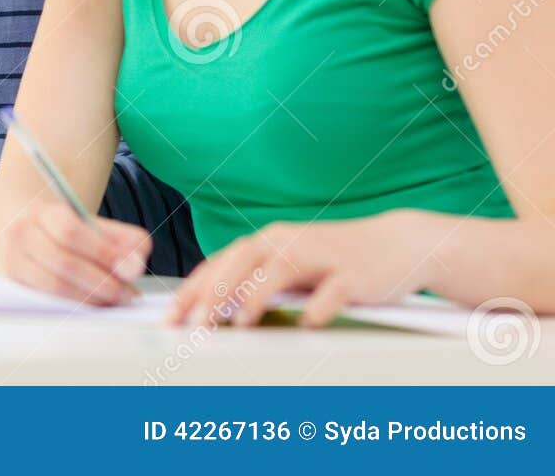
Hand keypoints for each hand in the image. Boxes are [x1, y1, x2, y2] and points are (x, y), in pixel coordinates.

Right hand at [0, 201, 149, 305]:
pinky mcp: (13, 285)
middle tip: (129, 295)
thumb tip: (134, 267)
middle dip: (102, 283)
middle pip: (64, 263)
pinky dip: (76, 306)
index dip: (103, 252)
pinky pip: (47, 301)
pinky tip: (95, 305)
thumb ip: (122, 239)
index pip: (71, 231)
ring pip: (55, 286)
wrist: (18, 228)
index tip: (132, 271)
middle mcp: (21, 234)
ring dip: (92, 299)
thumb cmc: (64, 228)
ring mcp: (13, 261)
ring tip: (116, 301)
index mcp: (43, 212)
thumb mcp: (91, 222)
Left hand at [168, 212, 438, 327]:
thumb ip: (255, 284)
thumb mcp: (289, 268)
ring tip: (240, 323)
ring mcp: (320, 255)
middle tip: (195, 324)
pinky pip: (332, 290)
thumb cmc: (335, 261)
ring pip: (279, 270)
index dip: (192, 290)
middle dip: (214, 293)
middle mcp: (287, 243)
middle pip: (240, 261)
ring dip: (257, 295)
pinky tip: (309, 325)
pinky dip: (319, 308)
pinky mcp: (353, 273)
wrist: (398, 244)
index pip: (218, 264)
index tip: (171, 317)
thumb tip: (213, 312)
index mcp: (266, 243)